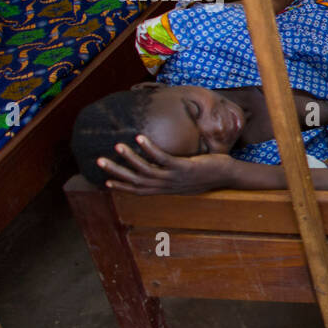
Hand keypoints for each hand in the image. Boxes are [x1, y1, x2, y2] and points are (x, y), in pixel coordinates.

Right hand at [97, 135, 234, 194]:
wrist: (227, 175)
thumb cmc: (206, 174)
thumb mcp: (185, 178)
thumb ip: (170, 174)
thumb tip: (159, 166)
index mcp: (166, 189)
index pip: (139, 190)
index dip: (122, 186)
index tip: (106, 182)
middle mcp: (168, 185)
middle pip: (136, 181)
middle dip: (117, 171)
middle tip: (99, 161)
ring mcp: (175, 177)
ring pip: (146, 170)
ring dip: (130, 157)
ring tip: (117, 146)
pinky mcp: (184, 168)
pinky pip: (163, 158)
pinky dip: (150, 148)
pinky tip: (140, 137)